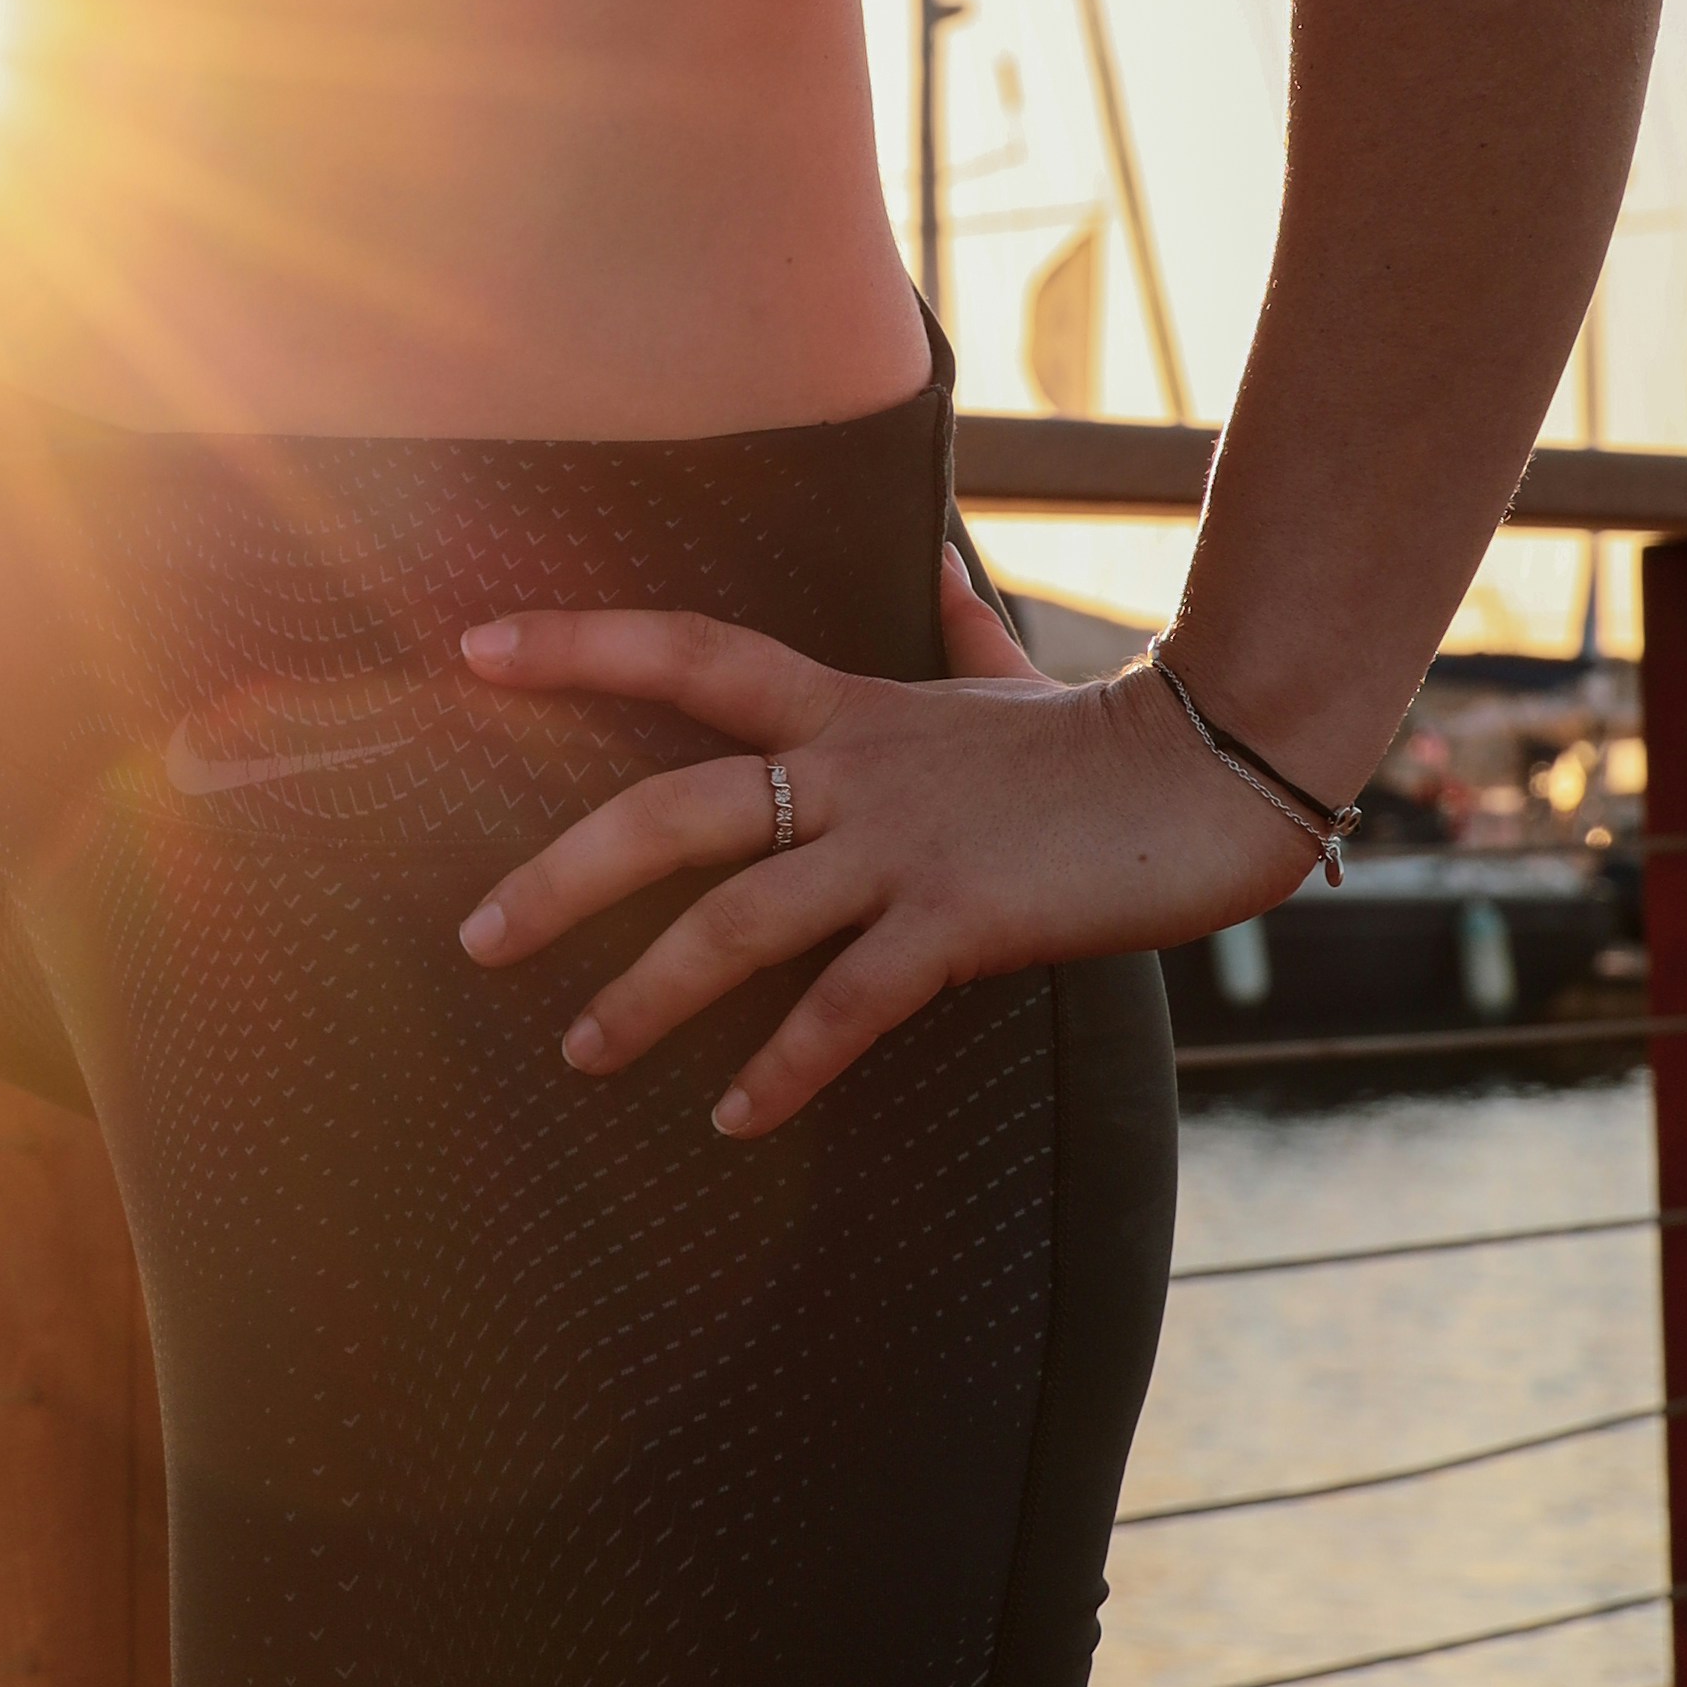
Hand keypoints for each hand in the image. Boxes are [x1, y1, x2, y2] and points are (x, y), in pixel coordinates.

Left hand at [452, 543, 1305, 1132]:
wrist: (1212, 774)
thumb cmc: (1099, 737)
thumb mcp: (1004, 678)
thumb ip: (954, 628)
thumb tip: (936, 566)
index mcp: (846, 706)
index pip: (687, 653)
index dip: (578, 643)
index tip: (474, 648)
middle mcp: (851, 770)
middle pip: (670, 811)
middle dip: (562, 874)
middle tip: (475, 935)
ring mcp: (899, 848)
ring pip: (736, 921)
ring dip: (647, 994)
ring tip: (581, 1050)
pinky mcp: (957, 922)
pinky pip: (844, 1006)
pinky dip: (782, 1066)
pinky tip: (734, 1119)